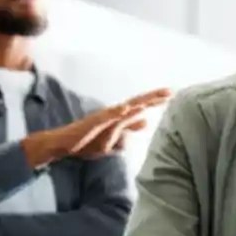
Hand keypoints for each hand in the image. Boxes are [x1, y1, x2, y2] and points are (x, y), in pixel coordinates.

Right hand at [23, 88, 170, 166]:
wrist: (64, 144)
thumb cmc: (87, 140)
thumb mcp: (114, 136)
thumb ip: (129, 128)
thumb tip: (146, 121)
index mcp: (118, 117)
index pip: (140, 106)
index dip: (155, 100)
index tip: (171, 94)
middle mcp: (112, 114)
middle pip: (136, 103)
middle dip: (152, 98)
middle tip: (170, 91)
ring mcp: (102, 118)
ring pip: (123, 109)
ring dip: (137, 105)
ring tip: (152, 101)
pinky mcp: (91, 124)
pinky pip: (105, 118)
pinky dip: (116, 113)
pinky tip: (125, 109)